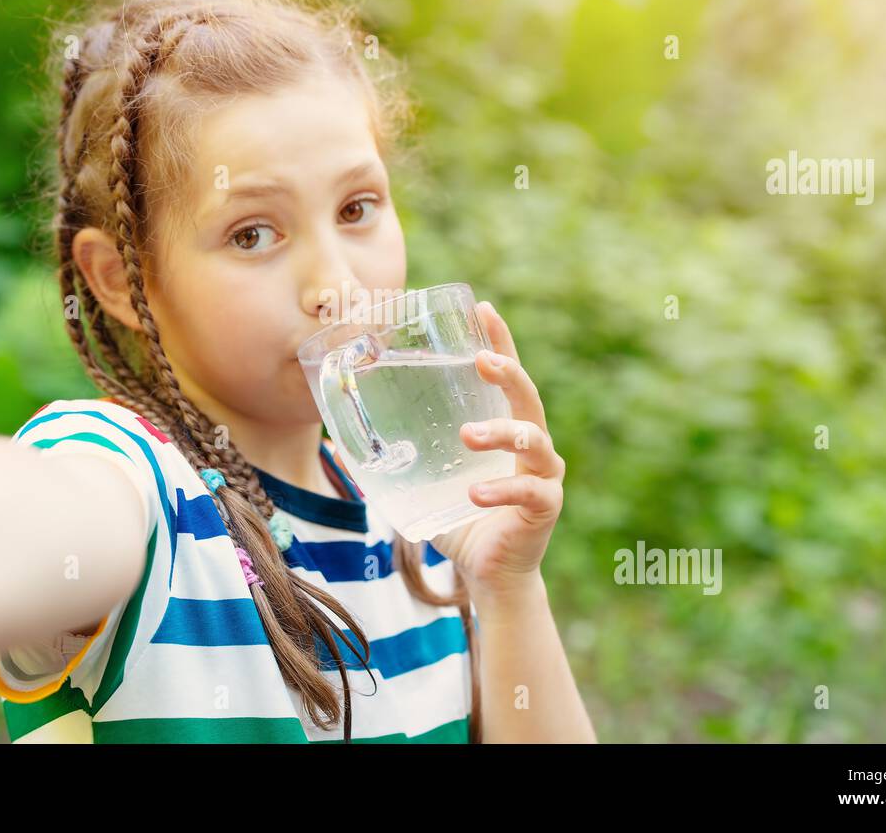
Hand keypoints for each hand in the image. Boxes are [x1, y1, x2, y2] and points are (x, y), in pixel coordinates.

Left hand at [426, 301, 565, 604]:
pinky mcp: (546, 507)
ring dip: (501, 432)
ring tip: (468, 434)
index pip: (507, 376)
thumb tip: (339, 438)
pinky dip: (499, 492)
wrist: (488, 575)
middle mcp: (534, 445)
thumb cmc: (460, 519)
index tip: (482, 308)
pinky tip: (474, 496)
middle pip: (529, 397)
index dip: (499, 341)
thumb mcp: (427, 480)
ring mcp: (544, 475)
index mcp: (509, 428)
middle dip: (507, 371)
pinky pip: (527, 491)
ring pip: (534, 440)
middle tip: (480, 359)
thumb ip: (398, 456)